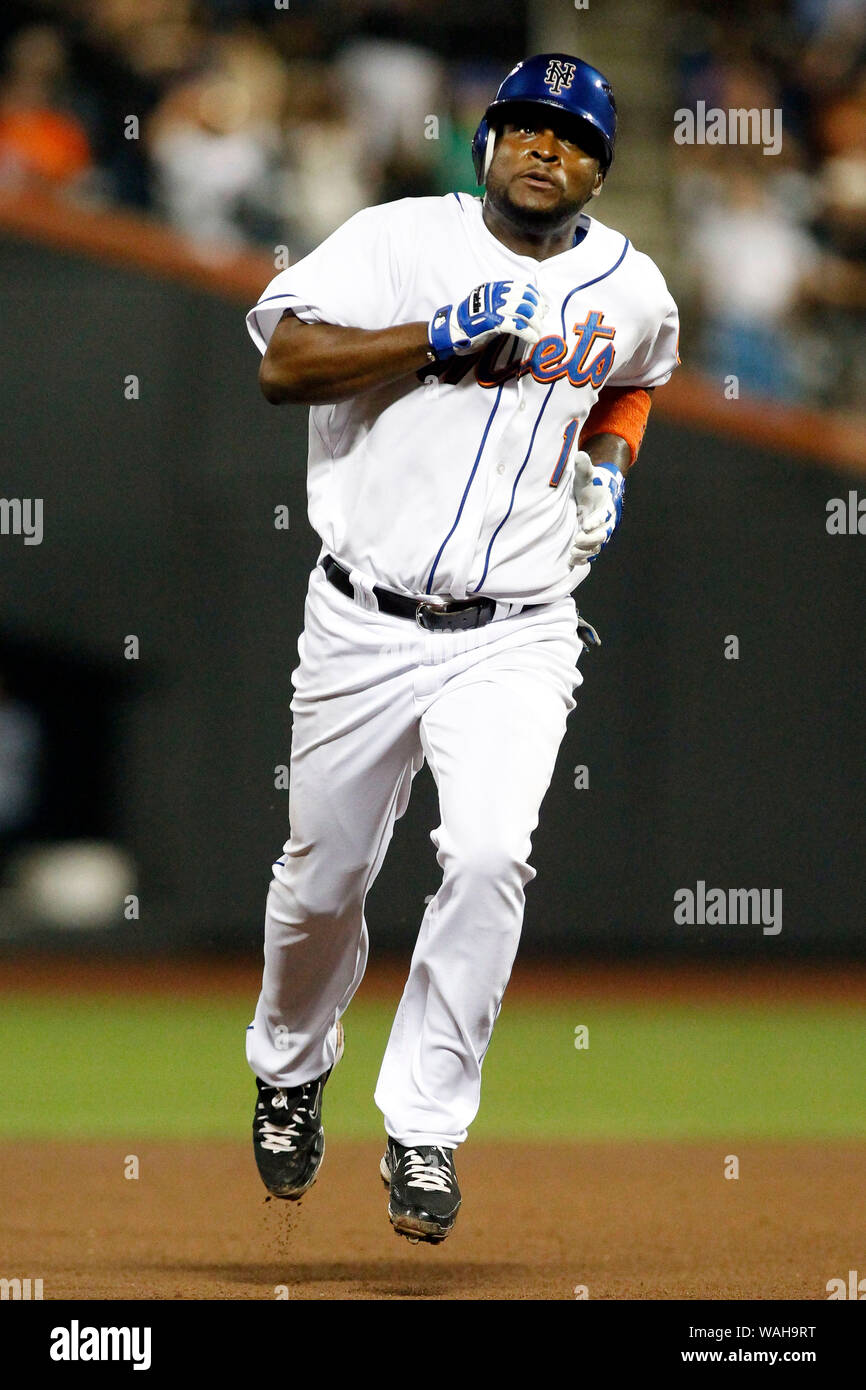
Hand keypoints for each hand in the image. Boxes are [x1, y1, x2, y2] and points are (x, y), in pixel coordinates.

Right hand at [429, 280, 546, 358]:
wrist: (452, 332)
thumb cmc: (472, 323)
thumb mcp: (490, 307)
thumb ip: (506, 305)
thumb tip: (528, 310)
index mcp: (496, 289)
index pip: (524, 287)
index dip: (537, 298)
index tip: (542, 310)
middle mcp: (496, 295)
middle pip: (527, 299)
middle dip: (538, 313)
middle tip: (540, 324)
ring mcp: (493, 308)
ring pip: (524, 311)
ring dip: (535, 323)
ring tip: (537, 333)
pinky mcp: (492, 322)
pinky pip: (516, 325)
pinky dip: (528, 332)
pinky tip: (532, 338)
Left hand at [568, 453, 624, 567]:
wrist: (593, 494)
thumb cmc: (589, 485)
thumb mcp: (585, 475)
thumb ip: (584, 467)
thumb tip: (580, 455)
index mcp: (604, 505)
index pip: (603, 514)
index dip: (596, 520)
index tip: (585, 524)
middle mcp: (604, 521)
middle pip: (602, 534)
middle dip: (590, 539)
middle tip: (576, 540)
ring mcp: (599, 532)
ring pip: (597, 546)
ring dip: (586, 551)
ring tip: (572, 553)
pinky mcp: (592, 541)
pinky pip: (591, 553)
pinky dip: (583, 559)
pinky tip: (573, 562)